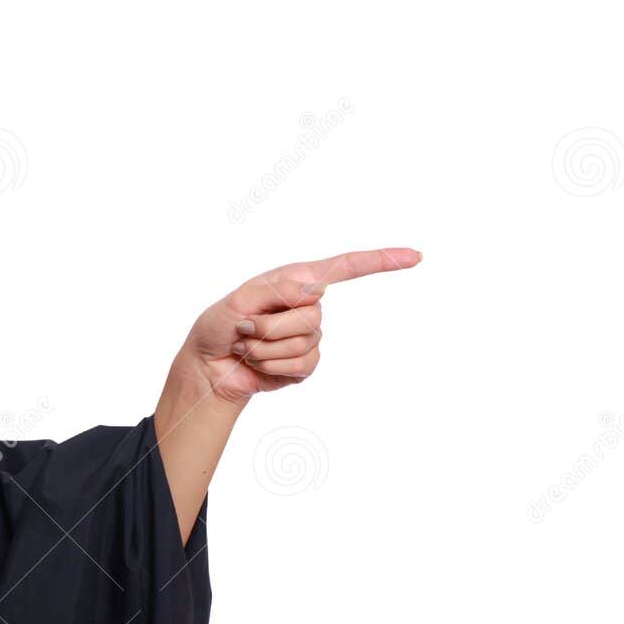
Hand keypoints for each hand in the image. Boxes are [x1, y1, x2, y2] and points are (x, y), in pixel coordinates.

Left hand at [173, 247, 422, 407]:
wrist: (209, 365)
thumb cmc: (218, 326)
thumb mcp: (238, 300)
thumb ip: (275, 290)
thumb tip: (315, 287)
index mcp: (295, 280)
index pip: (345, 268)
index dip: (381, 261)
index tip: (414, 257)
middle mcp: (308, 305)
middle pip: (310, 315)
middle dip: (268, 326)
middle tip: (244, 328)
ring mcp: (310, 335)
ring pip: (302, 342)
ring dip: (265, 347)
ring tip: (247, 344)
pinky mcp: (306, 363)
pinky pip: (301, 365)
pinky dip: (271, 365)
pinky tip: (257, 361)